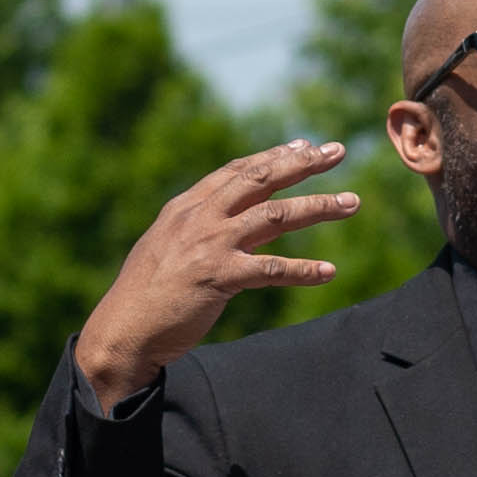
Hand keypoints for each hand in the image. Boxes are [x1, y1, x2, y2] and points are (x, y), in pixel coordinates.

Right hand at [76, 138, 363, 401]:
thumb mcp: (172, 247)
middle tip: (337, 152)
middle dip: (302, 163)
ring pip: (274, 216)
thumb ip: (203, 228)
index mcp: (186, 207)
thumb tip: (238, 218)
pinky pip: (271, 269)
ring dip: (318, 207)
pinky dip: (303, 270)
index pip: (237, 172)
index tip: (305, 145)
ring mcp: (209, 245)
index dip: (273, 156)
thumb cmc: (147, 295)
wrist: (123, 331)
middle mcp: (199, 218)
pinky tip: (329, 272)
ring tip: (353, 202)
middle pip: (260, 180)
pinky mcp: (218, 277)